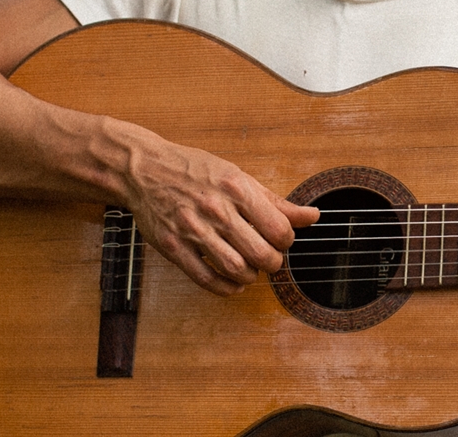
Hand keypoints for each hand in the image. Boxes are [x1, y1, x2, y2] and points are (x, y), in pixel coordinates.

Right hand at [124, 136, 320, 295]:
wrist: (144, 169)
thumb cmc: (194, 170)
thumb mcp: (239, 176)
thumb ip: (276, 201)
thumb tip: (313, 216)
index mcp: (237, 188)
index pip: (280, 229)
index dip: (286, 241)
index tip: (280, 240)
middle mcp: (216, 209)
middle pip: (261, 254)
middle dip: (273, 264)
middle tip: (269, 260)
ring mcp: (193, 229)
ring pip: (236, 270)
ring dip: (250, 277)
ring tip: (250, 270)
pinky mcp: (173, 247)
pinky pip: (206, 279)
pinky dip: (226, 288)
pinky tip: (231, 282)